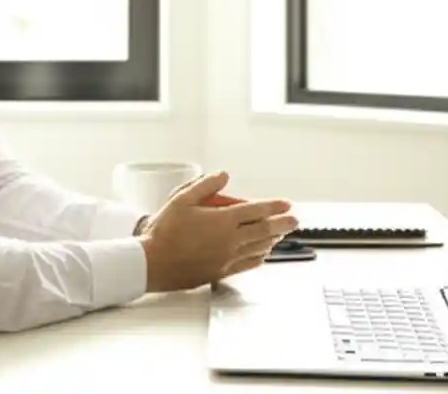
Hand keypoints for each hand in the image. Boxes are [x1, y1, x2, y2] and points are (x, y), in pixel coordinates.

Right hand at [138, 171, 297, 292]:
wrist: (152, 263)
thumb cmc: (164, 231)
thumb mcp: (181, 200)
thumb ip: (205, 185)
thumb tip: (224, 175)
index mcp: (222, 221)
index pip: (256, 210)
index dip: (274, 206)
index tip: (286, 204)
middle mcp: (230, 240)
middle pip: (264, 230)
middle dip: (282, 224)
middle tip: (295, 220)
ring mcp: (227, 258)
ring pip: (258, 248)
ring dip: (272, 240)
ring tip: (280, 235)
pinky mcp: (221, 272)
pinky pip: (247, 264)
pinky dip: (259, 257)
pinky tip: (262, 254)